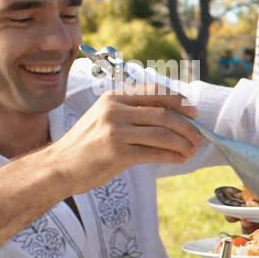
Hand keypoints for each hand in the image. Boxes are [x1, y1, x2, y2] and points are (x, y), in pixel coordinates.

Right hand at [49, 83, 201, 193]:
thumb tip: (174, 116)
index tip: (194, 113)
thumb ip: (133, 112)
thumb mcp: (105, 117)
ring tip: (191, 150)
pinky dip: (172, 156)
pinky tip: (180, 159)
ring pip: (163, 134)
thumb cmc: (88, 143)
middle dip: (187, 127)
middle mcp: (114, 110)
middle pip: (164, 114)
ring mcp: (115, 131)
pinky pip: (155, 153)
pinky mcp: (117, 153)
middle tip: (198, 138)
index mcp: (113, 97)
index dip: (180, 101)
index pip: (155, 92)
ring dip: (183, 143)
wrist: (60, 166)